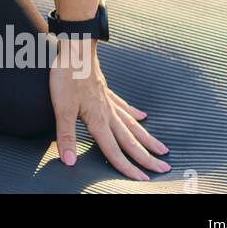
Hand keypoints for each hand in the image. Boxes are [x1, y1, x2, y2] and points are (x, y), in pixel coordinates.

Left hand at [49, 36, 169, 180]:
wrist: (76, 48)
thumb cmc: (67, 75)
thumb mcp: (62, 107)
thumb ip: (66, 135)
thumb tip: (69, 161)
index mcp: (98, 120)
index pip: (114, 150)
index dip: (127, 167)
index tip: (143, 179)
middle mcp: (108, 113)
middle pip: (130, 140)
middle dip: (146, 157)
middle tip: (164, 169)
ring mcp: (108, 101)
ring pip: (132, 125)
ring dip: (147, 139)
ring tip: (162, 149)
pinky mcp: (105, 90)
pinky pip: (124, 106)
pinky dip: (134, 114)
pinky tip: (143, 117)